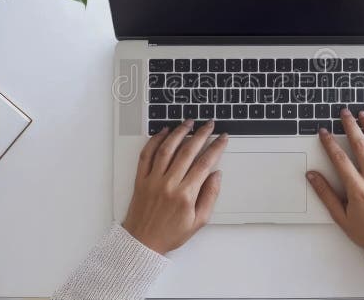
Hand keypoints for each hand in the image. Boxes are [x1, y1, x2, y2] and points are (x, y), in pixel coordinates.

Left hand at [122, 119, 226, 253]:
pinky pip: (147, 154)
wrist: (142, 242)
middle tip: (209, 125)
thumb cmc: (170, 234)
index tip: (223, 138)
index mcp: (185, 195)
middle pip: (188, 151)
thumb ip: (210, 196)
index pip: (204, 163)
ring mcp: (153, 180)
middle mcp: (169, 184)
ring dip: (179, 132)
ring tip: (188, 122)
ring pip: (167, 148)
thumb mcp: (199, 222)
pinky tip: (164, 132)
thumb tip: (216, 175)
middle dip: (201, 134)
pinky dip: (155, 141)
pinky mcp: (140, 179)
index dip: (216, 147)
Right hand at [307, 109, 363, 254]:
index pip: (340, 159)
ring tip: (363, 116)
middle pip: (361, 145)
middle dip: (350, 126)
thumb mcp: (340, 216)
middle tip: (344, 114)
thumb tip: (312, 176)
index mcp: (358, 190)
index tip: (324, 132)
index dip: (330, 143)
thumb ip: (325, 194)